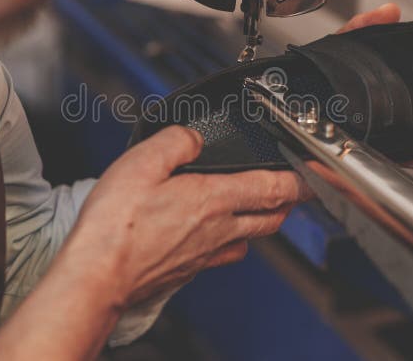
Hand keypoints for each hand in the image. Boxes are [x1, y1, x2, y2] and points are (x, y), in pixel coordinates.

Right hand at [68, 126, 312, 306]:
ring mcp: (205, 254)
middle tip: (292, 189)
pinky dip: (232, 243)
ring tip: (258, 208)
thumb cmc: (116, 225)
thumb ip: (176, 142)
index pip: (274, 188)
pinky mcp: (189, 271)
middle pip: (272, 218)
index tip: (314, 173)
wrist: (98, 276)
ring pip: (250, 239)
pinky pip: (224, 255)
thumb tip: (194, 137)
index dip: (300, 179)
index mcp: (213, 199)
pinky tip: (217, 236)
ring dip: (262, 222)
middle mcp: (217, 230)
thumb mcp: (142, 162)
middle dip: (288, 202)